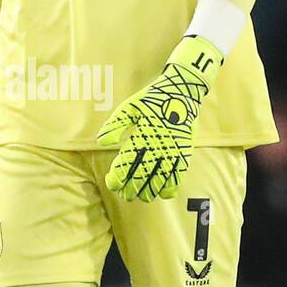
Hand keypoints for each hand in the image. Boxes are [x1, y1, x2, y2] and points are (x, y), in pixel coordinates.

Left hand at [97, 35, 222, 201]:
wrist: (182, 90)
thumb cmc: (152, 98)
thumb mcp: (130, 107)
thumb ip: (115, 125)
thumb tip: (101, 142)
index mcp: (142, 135)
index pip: (126, 164)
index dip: (118, 178)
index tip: (111, 183)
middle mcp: (157, 145)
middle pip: (142, 176)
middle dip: (131, 189)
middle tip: (124, 194)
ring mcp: (173, 150)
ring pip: (159, 179)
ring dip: (149, 191)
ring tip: (140, 196)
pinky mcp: (185, 151)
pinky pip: (179, 175)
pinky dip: (170, 186)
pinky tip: (163, 193)